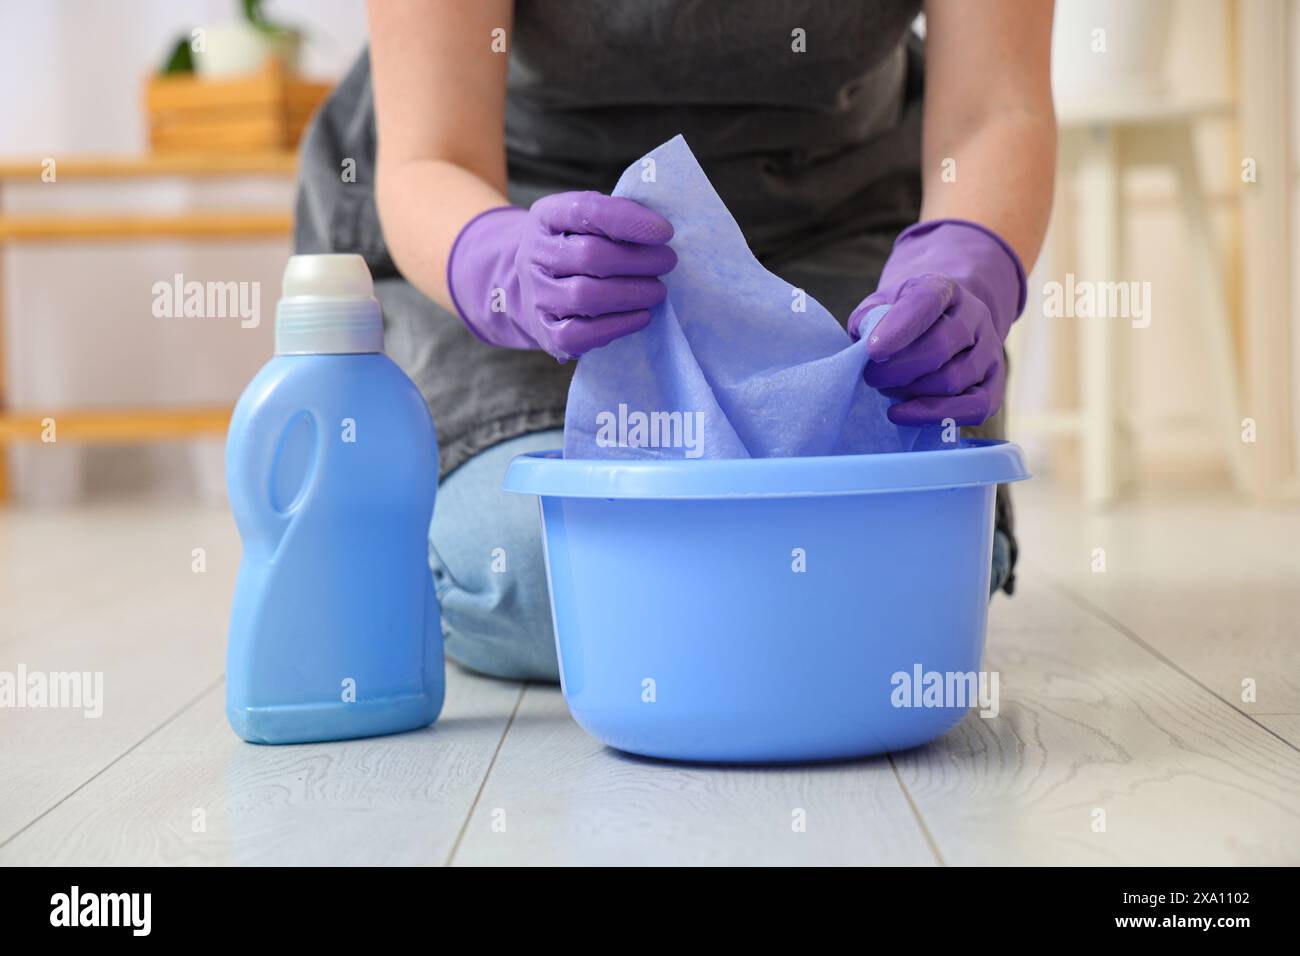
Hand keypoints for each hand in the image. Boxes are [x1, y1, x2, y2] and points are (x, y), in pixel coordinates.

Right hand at [448, 191, 676, 361]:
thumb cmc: (575, 245)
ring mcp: (538, 296)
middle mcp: (535, 255)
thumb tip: (659, 231)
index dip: (629, 221)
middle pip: (590, 256)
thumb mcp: (585, 219)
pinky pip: (581, 334)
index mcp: (547, 217)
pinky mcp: (547, 332)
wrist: (534, 286)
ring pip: (586, 296)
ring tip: (657, 290)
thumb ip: (616, 215)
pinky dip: (618, 326)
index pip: (586, 211)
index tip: (665, 232)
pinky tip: (642, 316)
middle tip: (668, 262)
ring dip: (632, 294)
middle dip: (638, 260)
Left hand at [847, 220, 1025, 426]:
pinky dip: (935, 416)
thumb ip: (868, 317)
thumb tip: (866, 337)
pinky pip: (975, 408)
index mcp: (944, 289)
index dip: (899, 327)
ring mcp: (990, 349)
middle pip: (939, 348)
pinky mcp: (995, 384)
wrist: (943, 325)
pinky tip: (903, 413)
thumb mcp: (882, 306)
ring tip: (888, 389)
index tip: (872, 351)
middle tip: (871, 378)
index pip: (927, 301)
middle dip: (897, 370)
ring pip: (952, 380)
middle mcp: (974, 315)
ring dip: (912, 392)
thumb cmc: (902, 319)